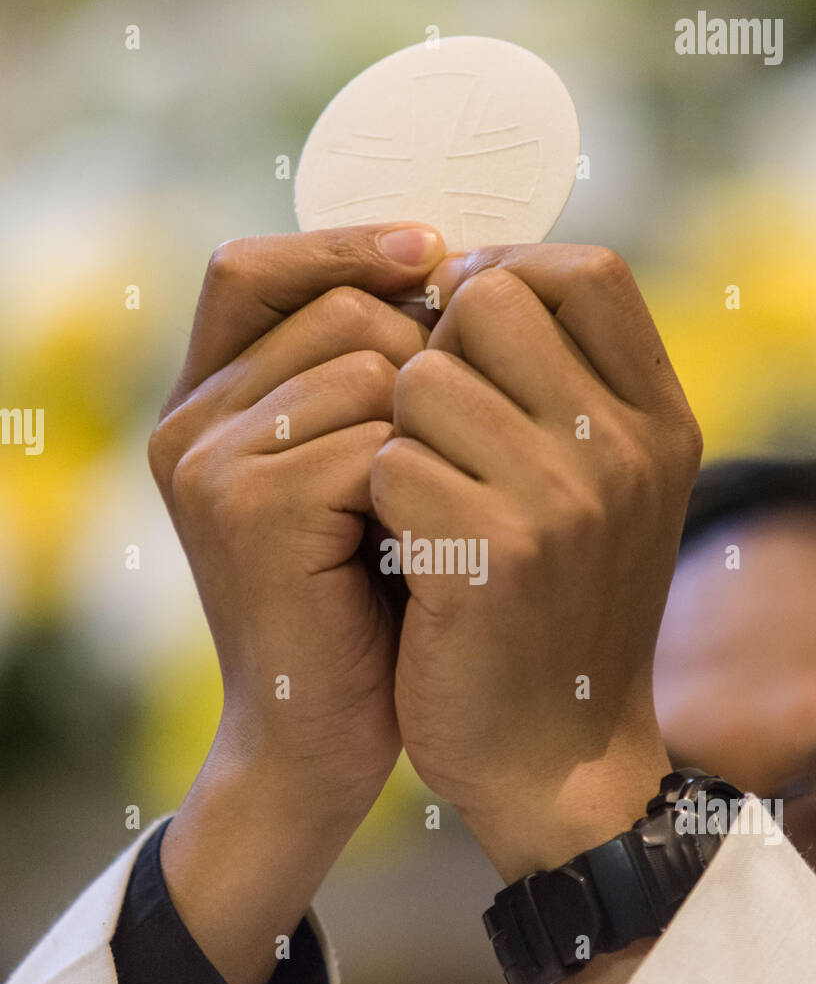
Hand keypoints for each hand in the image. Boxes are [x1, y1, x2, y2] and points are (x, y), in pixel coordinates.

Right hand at [148, 222, 444, 983]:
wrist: (319, 739)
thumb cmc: (361, 603)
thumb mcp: (355, 472)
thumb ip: (361, 375)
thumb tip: (443, 257)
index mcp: (205, 401)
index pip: (256, 266)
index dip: (346, 243)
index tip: (440, 254)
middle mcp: (188, 420)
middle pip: (336, 307)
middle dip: (423, 353)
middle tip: (458, 435)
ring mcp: (209, 462)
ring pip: (366, 365)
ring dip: (431, 425)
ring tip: (433, 500)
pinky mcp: (248, 510)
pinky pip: (378, 439)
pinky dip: (425, 482)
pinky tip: (422, 541)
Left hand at [370, 244, 700, 884]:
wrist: (553, 758)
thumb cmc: (551, 610)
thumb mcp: (598, 492)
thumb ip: (562, 388)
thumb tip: (467, 276)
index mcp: (660, 421)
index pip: (585, 271)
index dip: (504, 275)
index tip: (457, 326)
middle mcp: (628, 448)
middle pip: (488, 302)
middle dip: (434, 353)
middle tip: (429, 431)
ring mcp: (568, 498)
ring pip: (420, 382)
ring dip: (398, 437)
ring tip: (422, 505)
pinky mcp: (495, 553)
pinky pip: (389, 465)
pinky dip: (379, 508)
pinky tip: (408, 558)